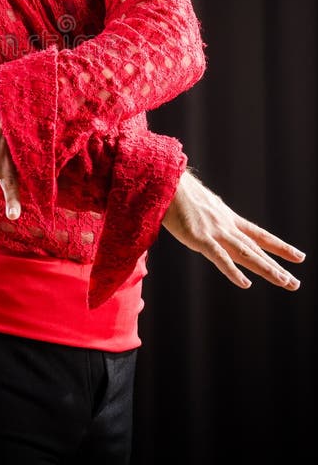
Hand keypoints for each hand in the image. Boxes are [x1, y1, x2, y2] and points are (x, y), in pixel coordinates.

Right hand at [162, 168, 304, 289]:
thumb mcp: (201, 204)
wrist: (166, 180)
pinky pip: (219, 257)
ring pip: (246, 254)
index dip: (279, 246)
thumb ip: (209, 215)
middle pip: (256, 248)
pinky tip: (245, 284)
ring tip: (285, 282)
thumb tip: (210, 221)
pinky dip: (232, 271)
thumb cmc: (177, 191)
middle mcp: (226, 225)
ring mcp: (214, 231)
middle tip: (296, 283)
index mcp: (227, 217)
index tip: (299, 256)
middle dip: (277, 266)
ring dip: (267, 269)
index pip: (259, 234)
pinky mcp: (199, 237)